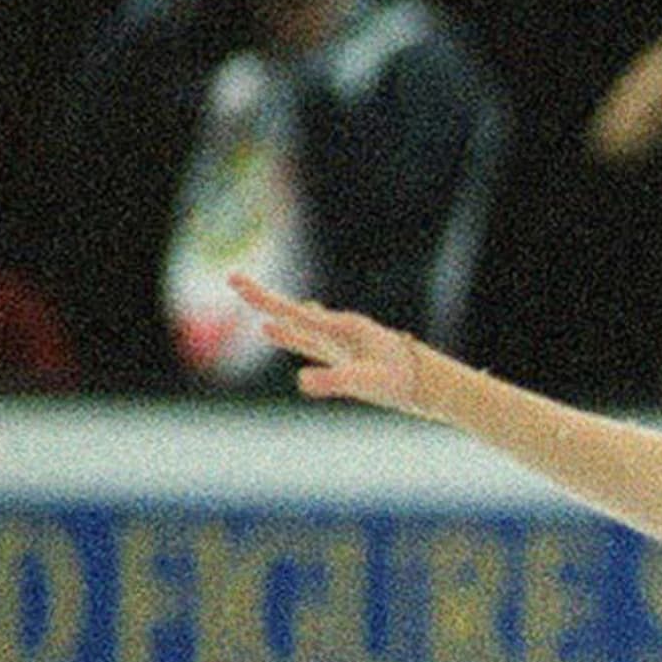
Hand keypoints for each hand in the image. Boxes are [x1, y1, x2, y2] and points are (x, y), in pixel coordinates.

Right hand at [232, 274, 437, 417]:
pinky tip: (280, 330)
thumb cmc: (399, 381)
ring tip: (247, 307)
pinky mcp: (342, 357)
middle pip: (291, 312)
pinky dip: (290, 333)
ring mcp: (338, 344)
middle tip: (234, 279)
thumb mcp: (367, 382)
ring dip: (275, 316)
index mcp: (339, 329)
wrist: (426, 382)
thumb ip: (335, 380)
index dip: (263, 298)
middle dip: (263, 299)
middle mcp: (336, 331)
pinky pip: (308, 341)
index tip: (235, 280)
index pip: (292, 312)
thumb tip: (300, 381)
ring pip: (299, 326)